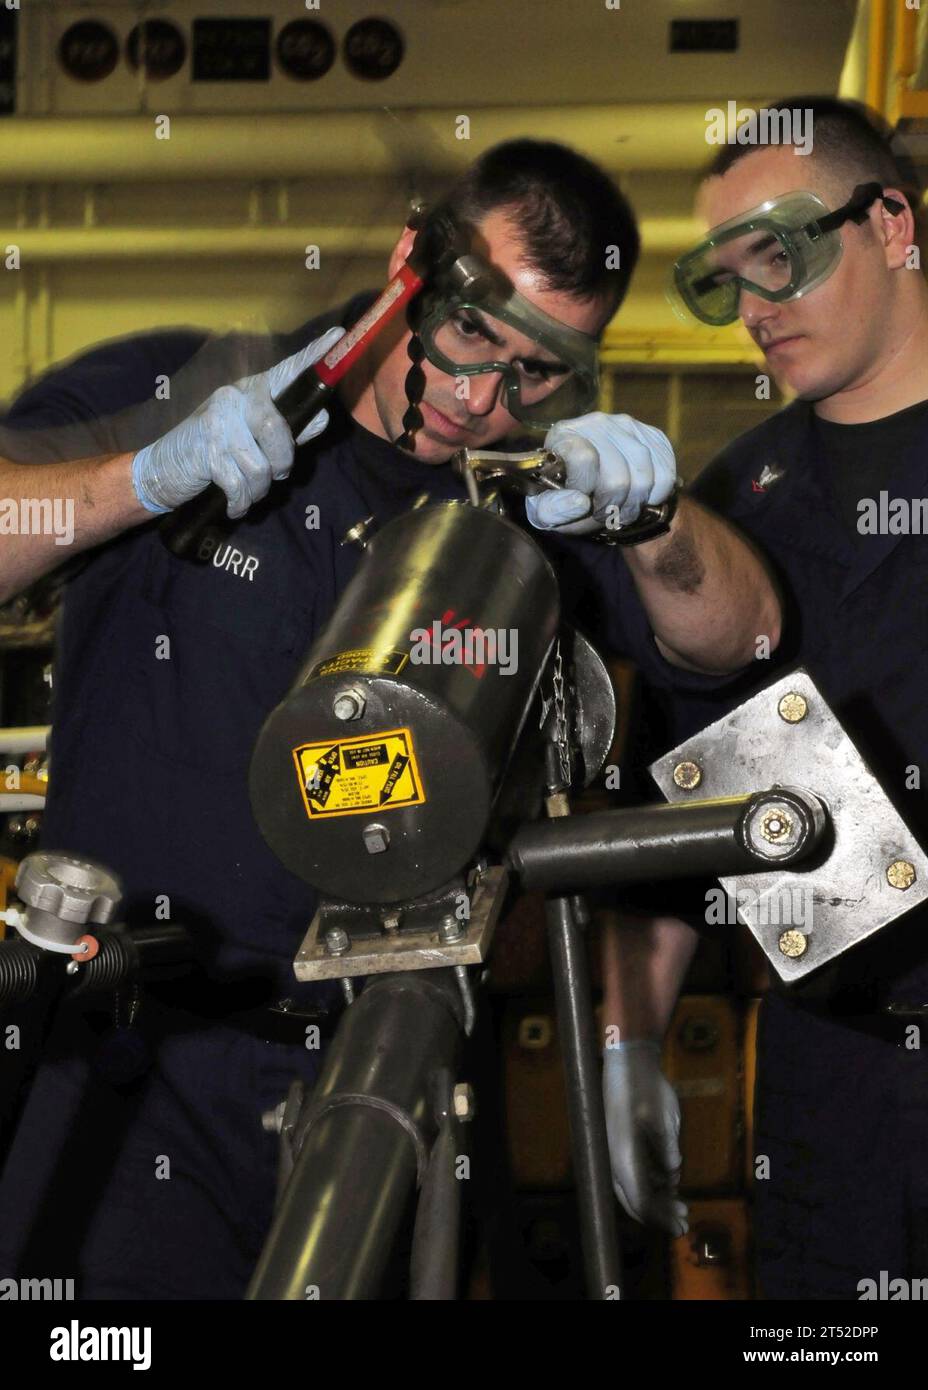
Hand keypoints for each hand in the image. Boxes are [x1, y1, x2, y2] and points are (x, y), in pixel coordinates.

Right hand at [131, 325, 344, 516]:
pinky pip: (240, 485)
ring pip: (261, 465)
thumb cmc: (213, 453)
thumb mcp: (251, 438)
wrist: (160, 470)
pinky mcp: (206, 451)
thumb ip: (288, 429)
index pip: (285, 372)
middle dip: (282, 463)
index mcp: (250, 391)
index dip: (312, 356)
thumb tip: (322, 417)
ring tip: (247, 491)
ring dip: (258, 489)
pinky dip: (240, 502)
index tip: (338, 335)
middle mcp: (233, 398)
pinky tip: (234, 504)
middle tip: (275, 475)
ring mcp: (217, 423)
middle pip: (277, 429)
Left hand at [525, 412, 675, 536]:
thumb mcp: (546, 510)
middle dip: (612, 507)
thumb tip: (580, 501)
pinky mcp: (653, 435)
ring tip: (620, 511)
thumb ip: (553, 508)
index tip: (583, 502)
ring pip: (644, 478)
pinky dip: (655, 496)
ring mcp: (628, 426)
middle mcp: (596, 423)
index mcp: (563, 435)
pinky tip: (640, 498)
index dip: (586, 489)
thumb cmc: (564, 499)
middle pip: (617, 477)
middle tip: (604, 514)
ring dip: (633, 506)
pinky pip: (665, 473)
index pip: (584, 458)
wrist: (593, 489)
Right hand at [602, 1041, 687, 1236]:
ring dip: (658, 1200)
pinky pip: (637, 1175)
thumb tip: (673, 1174)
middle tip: (684, 1224)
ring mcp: (619, 1153)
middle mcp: (617, 1159)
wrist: (628, 1062)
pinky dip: (654, 1185)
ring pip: (636, 1189)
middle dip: (660, 1215)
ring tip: (683, 1208)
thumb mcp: (663, 1115)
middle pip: (635, 1200)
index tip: (679, 1228)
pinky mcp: (624, 1146)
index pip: (639, 1199)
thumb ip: (668, 1146)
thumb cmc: (645, 1085)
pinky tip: (671, 1187)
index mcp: (623, 1154)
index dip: (659, 1217)